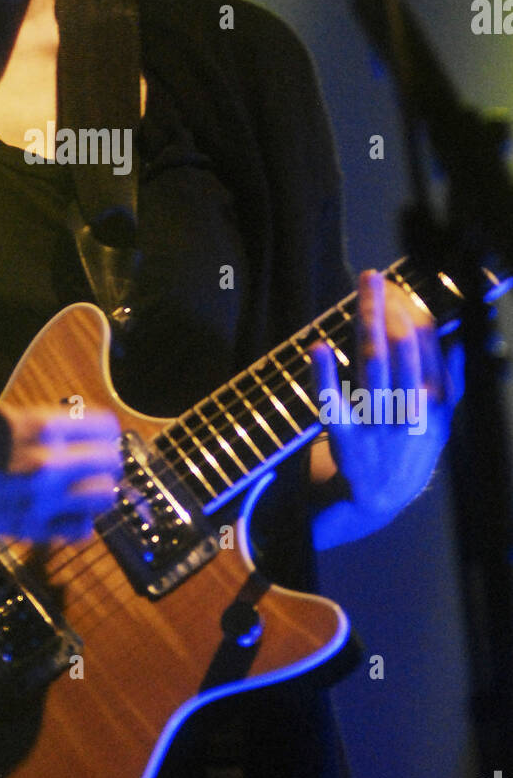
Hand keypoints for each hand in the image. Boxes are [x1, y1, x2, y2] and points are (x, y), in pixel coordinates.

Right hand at [0, 404, 121, 543]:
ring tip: (82, 485)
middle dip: (106, 458)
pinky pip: (79, 530)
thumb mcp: (3, 414)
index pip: (106, 427)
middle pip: (112, 463)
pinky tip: (64, 510)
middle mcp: (49, 463)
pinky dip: (79, 520)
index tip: (97, 433)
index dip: (103, 429)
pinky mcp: (30, 529)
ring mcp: (41, 501)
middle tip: (93, 458)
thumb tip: (78, 429)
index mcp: (41, 427)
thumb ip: (44, 423)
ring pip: (103, 498)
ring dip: (97, 489)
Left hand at [310, 269, 462, 525]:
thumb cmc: (409, 448)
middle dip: (387, 308)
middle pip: (400, 349)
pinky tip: (318, 347)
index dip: (411, 310)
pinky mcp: (346, 439)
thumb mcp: (441, 421)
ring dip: (365, 325)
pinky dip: (325, 375)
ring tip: (360, 294)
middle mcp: (411, 412)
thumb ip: (453, 382)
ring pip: (373, 367)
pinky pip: (334, 404)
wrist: (380, 500)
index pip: (427, 346)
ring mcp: (378, 426)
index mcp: (435, 403)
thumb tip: (459, 340)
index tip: (395, 286)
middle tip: (372, 278)